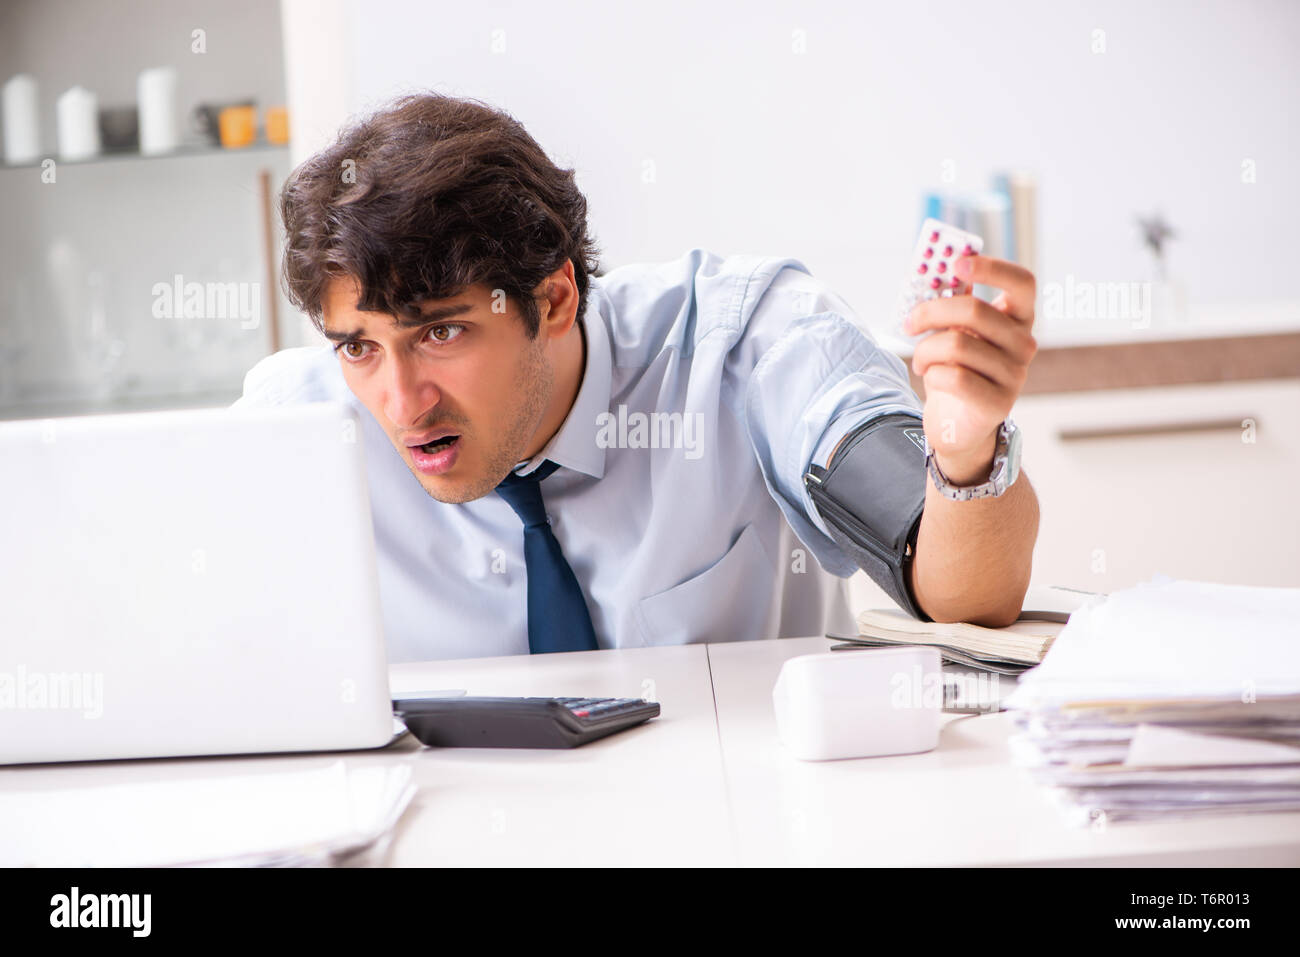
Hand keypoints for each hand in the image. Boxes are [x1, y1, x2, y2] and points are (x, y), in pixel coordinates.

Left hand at [904, 255, 1036, 484]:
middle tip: (909, 322)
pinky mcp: (998, 403)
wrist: (957, 425)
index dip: (992, 268)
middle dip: (931, 312)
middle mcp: (1024, 344)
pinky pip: (953, 376)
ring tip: (920, 361)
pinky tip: (930, 377)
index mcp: (1018, 319)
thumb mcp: (955, 332)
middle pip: (975, 310)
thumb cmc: (956, 370)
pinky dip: (931, 374)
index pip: (1022, 283)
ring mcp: (1015, 374)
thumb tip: (935, 270)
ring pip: (956, 344)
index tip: (957, 263)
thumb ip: (952, 302)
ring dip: (925, 351)